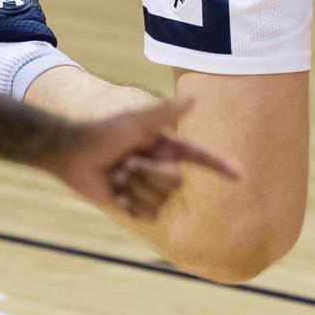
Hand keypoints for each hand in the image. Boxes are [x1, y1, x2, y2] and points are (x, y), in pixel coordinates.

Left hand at [40, 96, 242, 219]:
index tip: (241, 174)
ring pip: (160, 201)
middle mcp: (163, 167)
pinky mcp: (136, 205)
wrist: (73, 155)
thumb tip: (194, 99)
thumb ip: (165, 113)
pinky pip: (147, 215)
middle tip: (125, 162)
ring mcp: (150, 187)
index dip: (221, 165)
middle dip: (148, 173)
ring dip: (135, 189)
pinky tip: (115, 194)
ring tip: (117, 176)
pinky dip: (130, 205)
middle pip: (174, 182)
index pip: (201, 157)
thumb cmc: (103, 132)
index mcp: (168, 146)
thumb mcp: (135, 122)